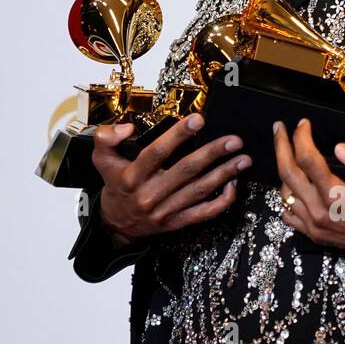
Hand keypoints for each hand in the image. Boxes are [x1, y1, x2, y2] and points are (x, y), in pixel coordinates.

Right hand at [92, 114, 251, 241]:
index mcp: (132, 176)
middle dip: (213, 154)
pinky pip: (205, 213)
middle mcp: (150, 195)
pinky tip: (234, 184)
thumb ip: (107, 138)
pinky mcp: (178, 223)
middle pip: (186, 171)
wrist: (116, 224)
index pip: (157, 153)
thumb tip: (128, 127)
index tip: (198, 120)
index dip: (178, 135)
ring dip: (225, 174)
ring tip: (243, 159)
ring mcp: (166, 211)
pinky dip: (222, 200)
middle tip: (234, 140)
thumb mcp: (101, 159)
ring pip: (200, 191)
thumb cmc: (115, 184)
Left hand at [273, 117, 344, 270]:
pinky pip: (290, 215)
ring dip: (284, 171)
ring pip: (285, 194)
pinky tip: (296, 186)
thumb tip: (340, 148)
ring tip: (288, 153)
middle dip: (281, 147)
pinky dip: (288, 198)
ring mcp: (316, 227)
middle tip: (279, 129)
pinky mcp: (317, 235)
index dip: (302, 136)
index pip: (307, 158)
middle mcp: (321, 213)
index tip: (303, 123)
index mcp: (336, 198)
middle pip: (288, 173)